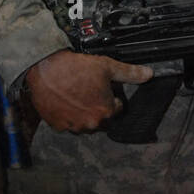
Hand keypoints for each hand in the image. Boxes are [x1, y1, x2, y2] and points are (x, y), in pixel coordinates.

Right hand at [25, 50, 152, 132]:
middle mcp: (91, 123)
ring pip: (85, 124)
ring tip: (77, 95)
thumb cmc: (75, 68)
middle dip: (99, 108)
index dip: (112, 96)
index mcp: (106, 111)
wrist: (45, 69)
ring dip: (84, 114)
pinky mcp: (58, 126)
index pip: (117, 108)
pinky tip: (66, 101)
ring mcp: (73, 126)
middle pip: (102, 119)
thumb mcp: (107, 66)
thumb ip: (129, 73)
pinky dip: (68, 116)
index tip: (104, 88)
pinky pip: (68, 124)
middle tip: (90, 91)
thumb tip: (148, 74)